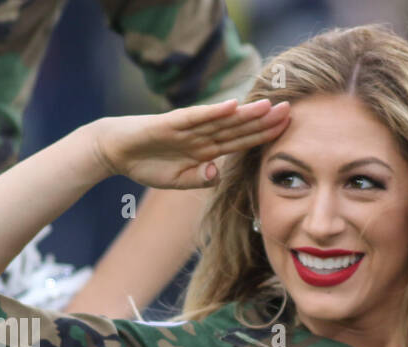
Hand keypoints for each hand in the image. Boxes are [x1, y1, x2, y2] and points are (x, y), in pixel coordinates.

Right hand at [89, 98, 290, 188]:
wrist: (116, 152)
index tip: (287, 130)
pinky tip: (233, 105)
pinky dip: (214, 112)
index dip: (264, 136)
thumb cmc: (149, 165)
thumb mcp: (179, 181)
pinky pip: (197, 117)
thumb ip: (200, 179)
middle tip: (291, 110)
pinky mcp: (172, 123)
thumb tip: (217, 174)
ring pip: (224, 120)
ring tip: (270, 105)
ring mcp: (189, 128)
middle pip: (239, 128)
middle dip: (264, 120)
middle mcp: (203, 135)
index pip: (242, 142)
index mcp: (208, 149)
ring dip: (247, 113)